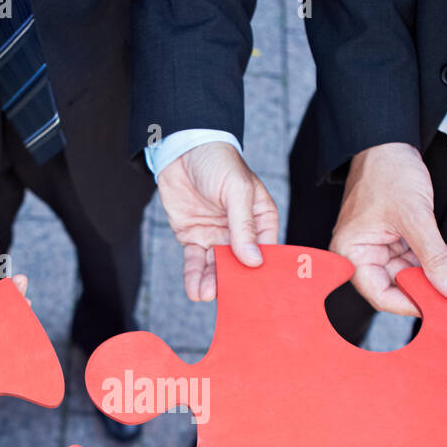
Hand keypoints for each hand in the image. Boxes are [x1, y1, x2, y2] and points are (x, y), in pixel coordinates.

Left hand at [156, 141, 278, 300]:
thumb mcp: (237, 190)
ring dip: (212, 282)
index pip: (266, 249)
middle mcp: (240, 231)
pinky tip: (194, 290)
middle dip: (233, 281)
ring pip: (216, 266)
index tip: (257, 290)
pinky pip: (196, 262)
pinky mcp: (194, 238)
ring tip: (206, 294)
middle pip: (240, 263)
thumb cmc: (217, 161)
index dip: (261, 270)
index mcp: (260, 218)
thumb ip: (243, 226)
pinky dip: (194, 276)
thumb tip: (253, 260)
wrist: (181, 149)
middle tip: (228, 298)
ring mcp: (216, 236)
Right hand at [330, 142, 446, 315]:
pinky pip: (420, 254)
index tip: (439, 308)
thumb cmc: (387, 172)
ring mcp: (381, 245)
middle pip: (399, 284)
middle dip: (431, 287)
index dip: (410, 304)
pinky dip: (442, 255)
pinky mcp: (397, 236)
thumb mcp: (415, 217)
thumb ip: (434, 256)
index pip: (380, 295)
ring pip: (414, 270)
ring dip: (441, 270)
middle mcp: (363, 254)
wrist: (388, 140)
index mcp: (352, 254)